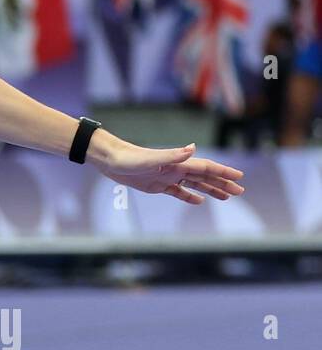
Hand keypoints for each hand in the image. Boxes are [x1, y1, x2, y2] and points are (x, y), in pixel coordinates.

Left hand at [90, 139, 245, 204]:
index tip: (239, 177)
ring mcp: (166, 177)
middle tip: (240, 191)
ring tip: (227, 197)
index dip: (223, 172)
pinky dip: (189, 196)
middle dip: (222, 183)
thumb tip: (193, 148)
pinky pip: (177, 192)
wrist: (109, 160)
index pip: (206, 168)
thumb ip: (172, 155)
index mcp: (177, 164)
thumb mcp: (150, 159)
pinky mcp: (156, 185)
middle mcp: (175, 169)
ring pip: (195, 185)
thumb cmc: (128, 159)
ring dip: (211, 190)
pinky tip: (199, 201)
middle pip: (204, 177)